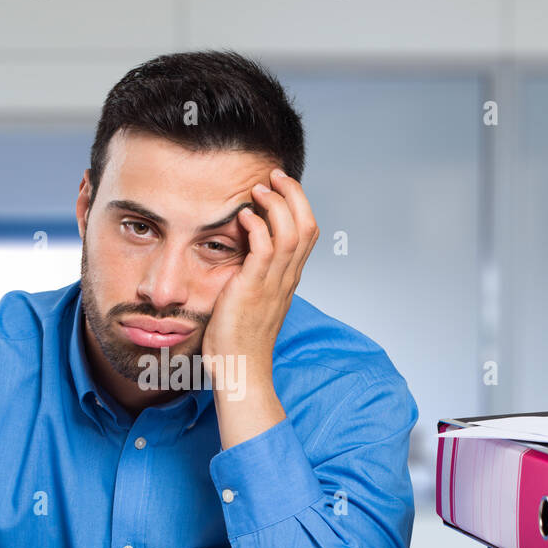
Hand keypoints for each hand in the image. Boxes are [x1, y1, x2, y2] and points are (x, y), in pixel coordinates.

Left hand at [200, 167, 319, 384]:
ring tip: (257, 189)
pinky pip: (265, 248)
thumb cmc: (239, 341)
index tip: (280, 187)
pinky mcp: (254, 289)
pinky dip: (257, 226)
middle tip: (273, 176)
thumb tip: (244, 255)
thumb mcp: (253, 301)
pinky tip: (243, 217)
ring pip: (291, 231)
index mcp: (289, 280)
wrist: (240, 371)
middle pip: (307, 225)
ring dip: (276, 204)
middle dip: (293, 194)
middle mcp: (287, 279)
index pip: (308, 233)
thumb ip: (255, 277)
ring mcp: (273, 284)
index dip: (298, 204)